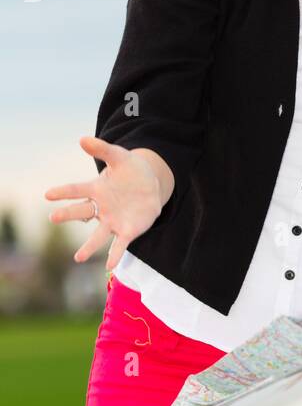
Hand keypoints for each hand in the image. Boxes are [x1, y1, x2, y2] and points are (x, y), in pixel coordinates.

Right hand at [44, 136, 164, 270]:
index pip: (76, 190)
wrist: (151, 184)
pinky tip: (109, 266)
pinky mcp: (127, 231)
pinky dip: (114, 255)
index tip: (48, 194)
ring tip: (78, 258)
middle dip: (68, 214)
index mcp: (96, 189)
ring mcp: (113, 221)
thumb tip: (82, 139)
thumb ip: (102, 149)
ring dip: (89, 247)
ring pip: (98, 236)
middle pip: (81, 212)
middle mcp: (101, 208)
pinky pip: (119, 245)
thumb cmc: (130, 170)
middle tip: (53, 218)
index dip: (63, 192)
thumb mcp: (119, 156)